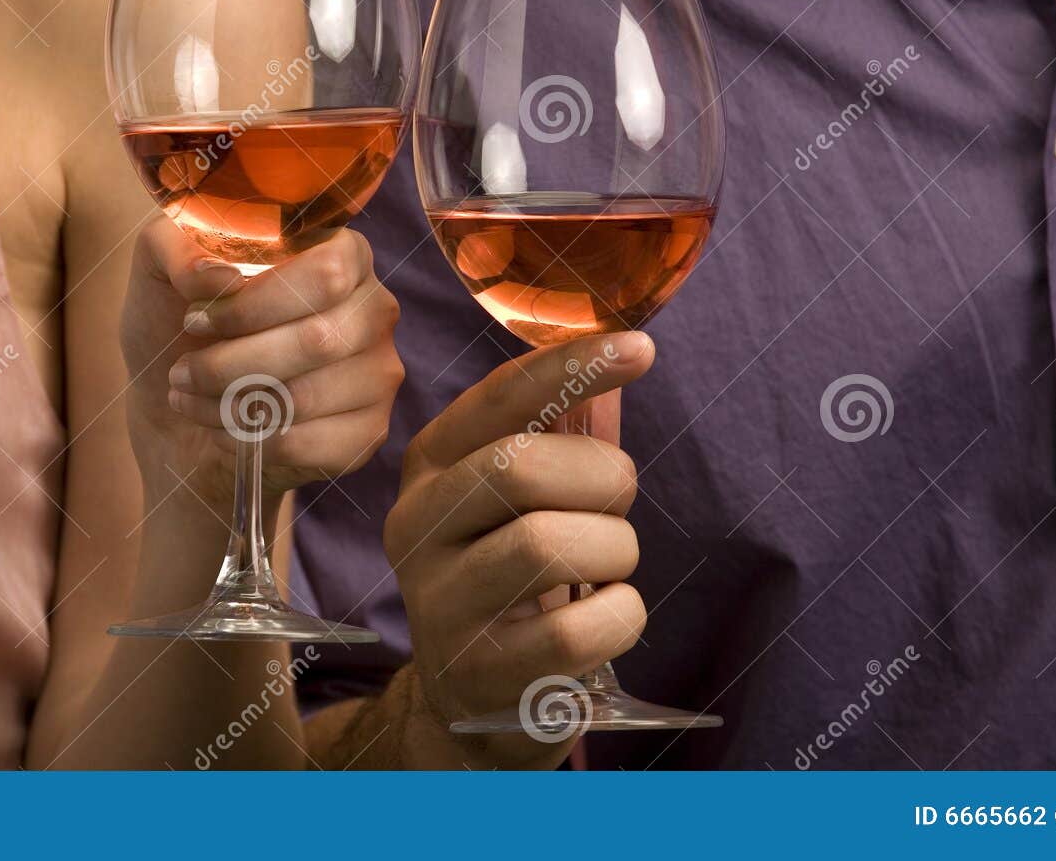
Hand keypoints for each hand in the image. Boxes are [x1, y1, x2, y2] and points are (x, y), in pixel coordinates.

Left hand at [121, 217, 403, 510]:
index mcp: (342, 253)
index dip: (254, 303)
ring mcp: (379, 372)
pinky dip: (252, 441)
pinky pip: (311, 442)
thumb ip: (176, 245)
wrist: (175, 411)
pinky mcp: (368, 431)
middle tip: (181, 371)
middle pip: (319, 339)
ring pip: (309, 397)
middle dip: (232, 363)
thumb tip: (217, 277)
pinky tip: (224, 429)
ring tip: (191, 399)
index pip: (325, 272)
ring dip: (231, 404)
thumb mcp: (158, 270)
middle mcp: (374, 308)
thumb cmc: (176, 330)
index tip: (194, 320)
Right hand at [382, 331, 654, 768]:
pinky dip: (619, 617)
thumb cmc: (513, 578)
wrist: (472, 704)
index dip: (569, 368)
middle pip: (520, 467)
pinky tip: (605, 620)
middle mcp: (417, 527)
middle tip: (614, 505)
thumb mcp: (516, 499)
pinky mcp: (478, 673)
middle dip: (600, 479)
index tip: (638, 350)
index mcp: (429, 466)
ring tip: (606, 566)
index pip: (497, 398)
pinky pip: (576, 631)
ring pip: (548, 546)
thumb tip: (623, 355)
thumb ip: (560, 430)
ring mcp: (439, 603)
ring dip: (613, 551)